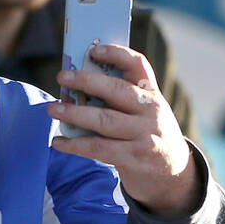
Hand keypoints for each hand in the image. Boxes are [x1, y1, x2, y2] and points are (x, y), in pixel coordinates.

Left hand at [47, 43, 201, 216]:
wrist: (172, 173)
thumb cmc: (145, 134)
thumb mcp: (143, 112)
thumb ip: (118, 99)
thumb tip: (74, 89)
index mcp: (152, 93)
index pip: (138, 65)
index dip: (117, 54)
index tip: (94, 50)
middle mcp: (151, 112)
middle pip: (118, 91)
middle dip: (87, 82)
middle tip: (62, 77)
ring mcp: (144, 136)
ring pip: (105, 121)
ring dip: (75, 114)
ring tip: (53, 109)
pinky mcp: (134, 158)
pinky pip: (99, 149)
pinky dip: (75, 145)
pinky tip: (58, 142)